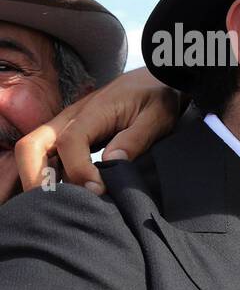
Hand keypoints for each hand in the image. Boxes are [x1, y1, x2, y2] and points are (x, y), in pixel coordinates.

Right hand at [14, 68, 183, 196]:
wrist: (154, 83)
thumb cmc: (157, 98)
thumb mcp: (157, 116)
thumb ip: (136, 138)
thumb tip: (114, 161)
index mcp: (93, 112)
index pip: (69, 143)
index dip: (79, 170)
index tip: (99, 190)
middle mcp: (70, 119)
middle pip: (32, 147)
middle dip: (36, 178)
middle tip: (59, 206)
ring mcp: (66, 129)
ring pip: (36, 156)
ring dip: (43, 181)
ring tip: (66, 206)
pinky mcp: (70, 138)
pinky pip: (50, 159)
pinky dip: (53, 179)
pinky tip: (71, 198)